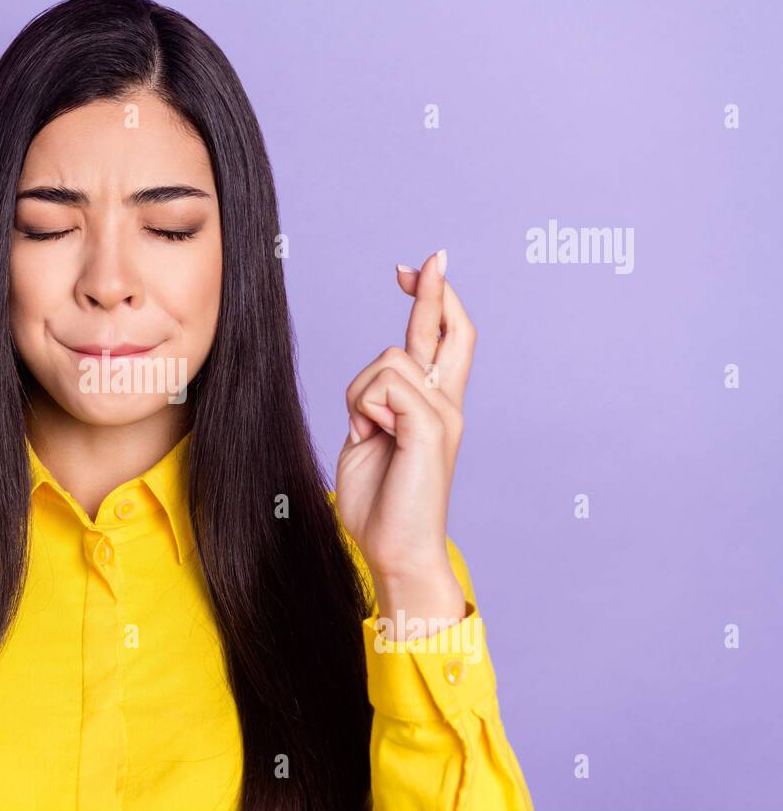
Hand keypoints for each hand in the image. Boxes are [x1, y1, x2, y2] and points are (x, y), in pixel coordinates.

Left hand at [335, 249, 475, 624]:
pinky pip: (384, 385)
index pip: (439, 342)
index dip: (430, 302)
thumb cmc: (379, 505)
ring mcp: (443, 414)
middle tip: (427, 260)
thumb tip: (373, 385)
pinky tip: (372, 437)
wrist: (394, 551)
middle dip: (435, 291)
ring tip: (368, 434)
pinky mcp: (432, 427)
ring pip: (388, 359)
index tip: (414, 272)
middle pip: (450, 331)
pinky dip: (365, 408)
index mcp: (430, 408)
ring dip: (360, 393)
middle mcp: (445, 405)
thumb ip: (375, 407)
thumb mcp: (368, 440)